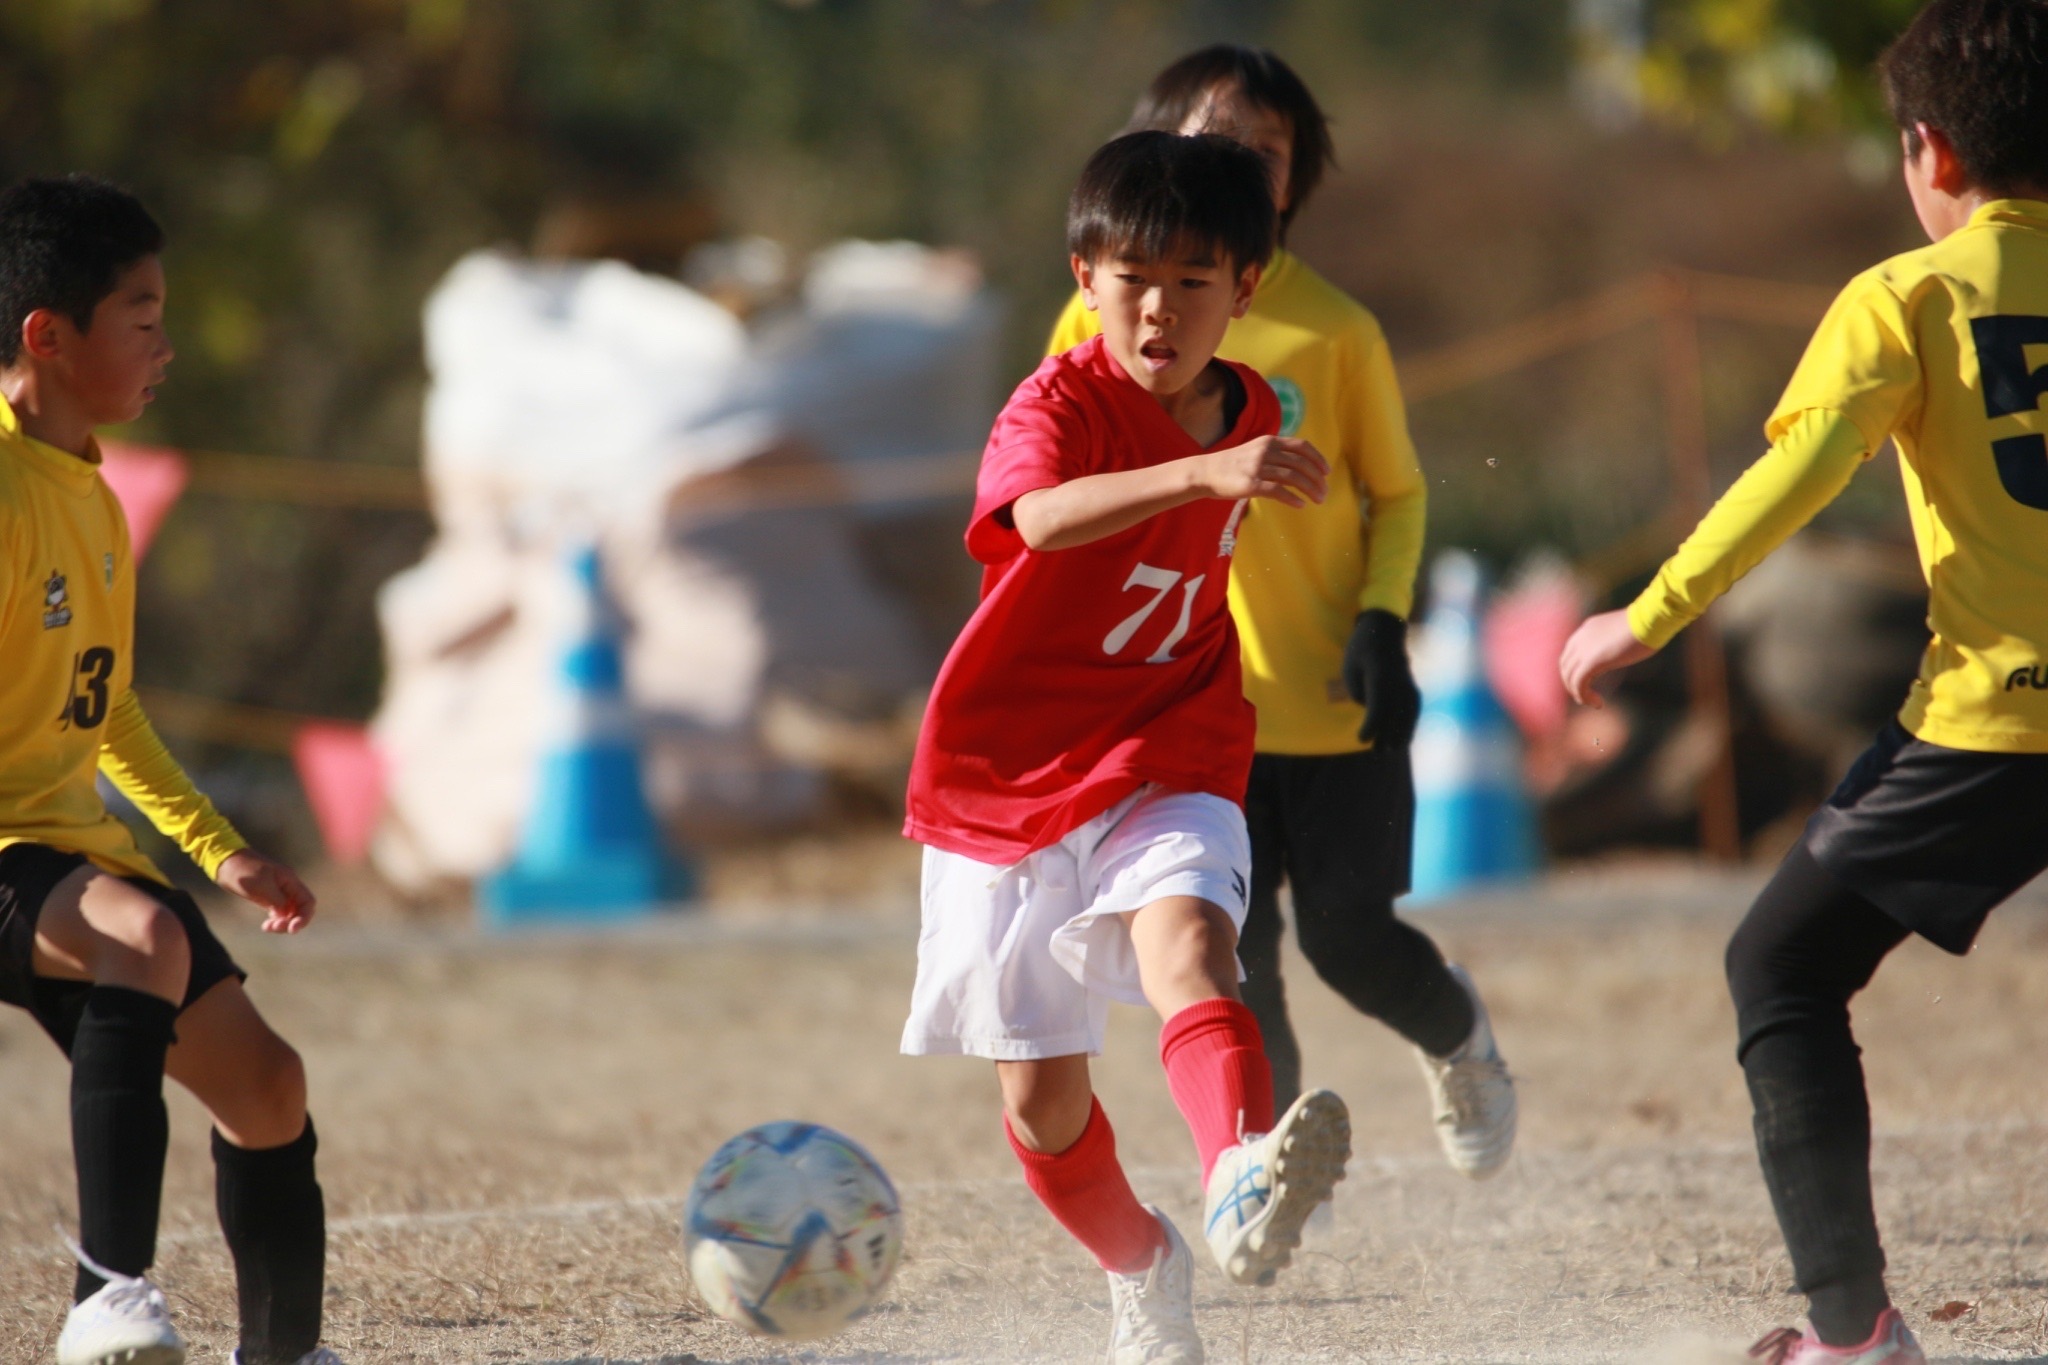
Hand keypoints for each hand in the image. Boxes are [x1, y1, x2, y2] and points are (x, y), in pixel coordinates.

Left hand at [215, 850, 317, 933]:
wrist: (226, 863)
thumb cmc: (244, 870)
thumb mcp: (262, 885)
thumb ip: (277, 900)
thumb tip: (285, 914)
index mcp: (290, 881)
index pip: (307, 901)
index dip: (305, 916)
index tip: (293, 929)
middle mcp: (287, 889)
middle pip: (300, 910)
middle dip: (291, 922)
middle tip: (276, 928)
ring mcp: (278, 894)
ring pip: (289, 914)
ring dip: (282, 924)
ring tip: (267, 928)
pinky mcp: (267, 899)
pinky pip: (278, 914)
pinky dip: (274, 922)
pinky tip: (266, 926)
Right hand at [1193, 435, 1328, 507]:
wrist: (1206, 472)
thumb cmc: (1233, 465)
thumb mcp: (1255, 450)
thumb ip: (1275, 453)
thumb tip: (1299, 465)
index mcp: (1269, 441)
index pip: (1301, 447)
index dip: (1318, 459)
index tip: (1327, 472)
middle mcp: (1265, 451)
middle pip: (1301, 464)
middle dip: (1317, 479)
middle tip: (1325, 492)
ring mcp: (1257, 467)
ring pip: (1293, 477)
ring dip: (1310, 489)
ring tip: (1318, 500)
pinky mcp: (1250, 484)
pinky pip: (1278, 491)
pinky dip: (1292, 498)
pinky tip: (1300, 505)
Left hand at [1343, 609, 1420, 746]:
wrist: (1384, 630)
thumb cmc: (1361, 650)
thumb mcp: (1350, 669)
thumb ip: (1359, 693)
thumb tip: (1370, 711)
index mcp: (1381, 676)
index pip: (1378, 708)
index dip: (1371, 727)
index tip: (1362, 740)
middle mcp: (1399, 682)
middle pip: (1395, 715)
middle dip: (1386, 735)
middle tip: (1377, 752)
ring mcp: (1408, 684)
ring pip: (1408, 715)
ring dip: (1401, 734)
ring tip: (1392, 750)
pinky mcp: (1412, 687)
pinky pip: (1414, 710)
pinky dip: (1410, 725)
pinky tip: (1404, 739)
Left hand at [1559, 609, 1656, 708]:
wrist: (1650, 619)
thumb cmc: (1648, 624)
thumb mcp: (1625, 632)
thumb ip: (1616, 642)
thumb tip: (1621, 652)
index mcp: (1588, 628)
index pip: (1571, 651)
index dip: (1574, 668)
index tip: (1587, 681)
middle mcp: (1581, 637)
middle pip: (1566, 665)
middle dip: (1572, 682)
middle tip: (1585, 695)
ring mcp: (1583, 649)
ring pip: (1569, 676)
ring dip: (1578, 692)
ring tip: (1592, 702)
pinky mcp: (1591, 661)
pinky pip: (1579, 683)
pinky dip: (1585, 696)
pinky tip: (1598, 703)